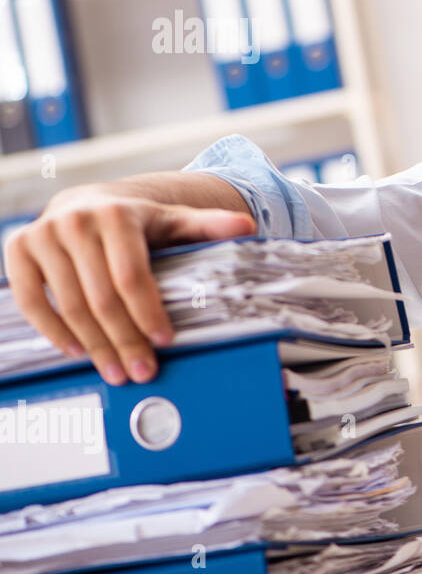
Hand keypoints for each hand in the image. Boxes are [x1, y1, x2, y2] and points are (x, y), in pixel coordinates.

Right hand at [3, 187, 255, 384]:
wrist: (86, 203)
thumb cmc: (136, 221)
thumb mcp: (174, 220)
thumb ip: (208, 225)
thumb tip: (247, 226)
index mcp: (117, 215)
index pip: (132, 276)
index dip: (148, 312)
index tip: (164, 341)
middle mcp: (76, 222)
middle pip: (101, 297)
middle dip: (124, 340)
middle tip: (142, 370)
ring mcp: (42, 235)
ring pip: (68, 304)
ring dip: (93, 344)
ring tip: (115, 370)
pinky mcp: (19, 251)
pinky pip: (31, 300)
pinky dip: (53, 330)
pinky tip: (76, 352)